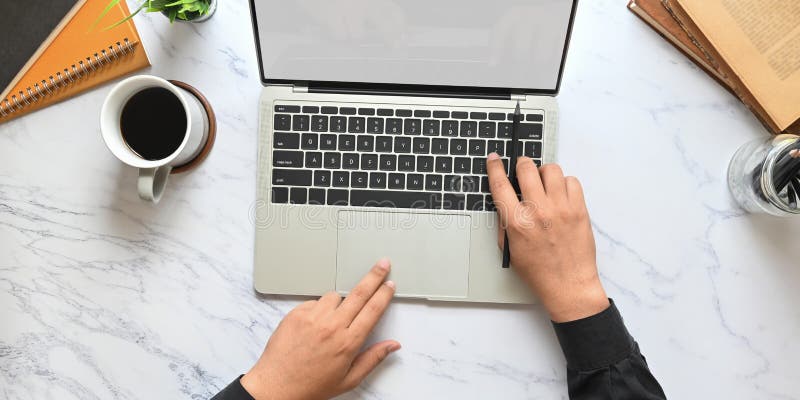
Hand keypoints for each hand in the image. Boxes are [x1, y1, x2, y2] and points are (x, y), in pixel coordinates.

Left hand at [240, 259, 399, 399]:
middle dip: (374, 276)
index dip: (384, 294)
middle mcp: (332, 326)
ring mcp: (313, 317)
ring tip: (333, 321)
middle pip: (359, 293)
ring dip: (340, 301)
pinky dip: (318, 308)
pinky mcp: (296, 313)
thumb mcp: (349, 379)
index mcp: (348, 342)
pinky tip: (315, 325)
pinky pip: (314, 301)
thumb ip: (373, 358)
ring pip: (334, 296)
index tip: (389, 285)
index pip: (373, 310)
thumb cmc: (311, 386)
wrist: (276, 386)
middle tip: (382, 264)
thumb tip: (393, 345)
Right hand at [487, 153, 608, 322]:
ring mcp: (562, 209)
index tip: (494, 159)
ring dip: (544, 173)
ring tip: (544, 184)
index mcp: (517, 223)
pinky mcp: (580, 210)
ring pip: (552, 170)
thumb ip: (505, 222)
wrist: (569, 285)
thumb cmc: (539, 271)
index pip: (500, 185)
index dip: (494, 167)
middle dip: (521, 165)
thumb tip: (505, 200)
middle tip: (522, 170)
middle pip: (527, 169)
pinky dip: (564, 184)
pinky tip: (560, 195)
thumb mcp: (510, 249)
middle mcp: (539, 212)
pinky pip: (572, 181)